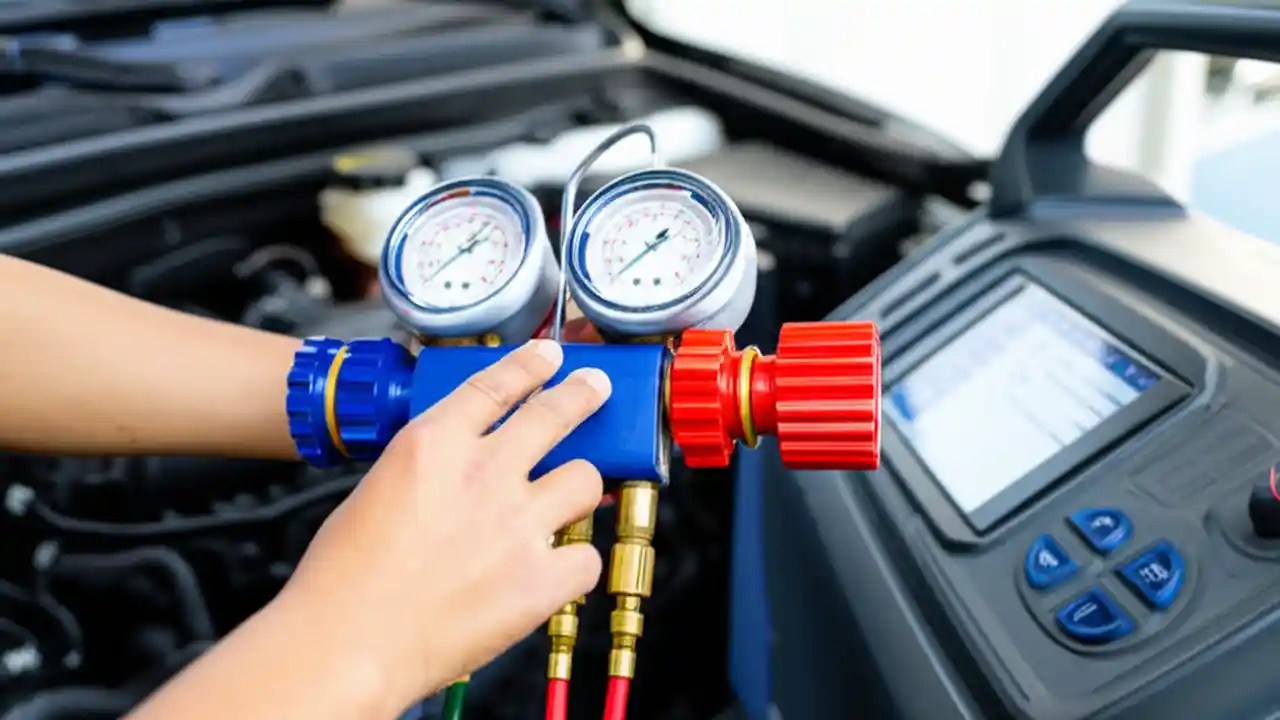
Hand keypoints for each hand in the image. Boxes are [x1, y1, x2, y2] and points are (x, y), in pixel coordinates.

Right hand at [277, 339, 610, 707]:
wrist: (348, 643)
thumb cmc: (344, 579)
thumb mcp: (376, 490)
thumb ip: (429, 469)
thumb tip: (457, 470)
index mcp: (435, 444)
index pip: (497, 384)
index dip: (530, 365)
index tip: (550, 357)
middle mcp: (484, 473)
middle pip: (555, 414)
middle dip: (582, 395)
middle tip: (595, 388)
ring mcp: (518, 523)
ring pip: (584, 478)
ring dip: (578, 486)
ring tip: (569, 497)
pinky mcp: (540, 578)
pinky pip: (586, 556)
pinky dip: (574, 562)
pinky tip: (556, 568)